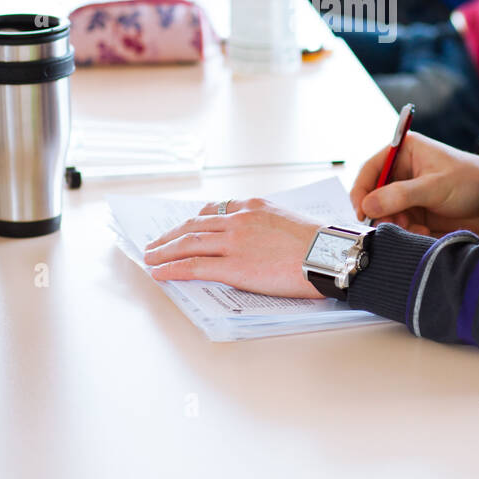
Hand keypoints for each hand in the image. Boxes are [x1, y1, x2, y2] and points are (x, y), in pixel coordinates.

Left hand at [143, 197, 323, 297]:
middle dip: (171, 235)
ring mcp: (234, 242)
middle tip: (156, 243)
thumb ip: (267, 224)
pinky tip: (160, 272)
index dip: (193, 221)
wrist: (328, 254)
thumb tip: (260, 238)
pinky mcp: (233, 266)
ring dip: (164, 251)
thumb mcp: (288, 219)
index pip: (213, 210)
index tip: (184, 226)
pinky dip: (172, 268)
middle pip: (194, 225)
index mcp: (253, 206)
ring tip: (151, 258)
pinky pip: (193, 266)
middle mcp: (239, 220)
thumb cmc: (319, 242)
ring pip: (188, 243)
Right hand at [351, 130, 478, 236]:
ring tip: (418, 230)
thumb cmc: (471, 180)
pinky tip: (425, 233)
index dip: (361, 190)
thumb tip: (367, 205)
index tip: (361, 211)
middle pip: (375, 195)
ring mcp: (408, 194)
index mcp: (404, 152)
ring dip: (398, 225)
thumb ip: (401, 195)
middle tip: (395, 225)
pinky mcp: (416, 212)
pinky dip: (408, 232)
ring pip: (386, 214)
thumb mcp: (436, 186)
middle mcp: (402, 172)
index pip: (370, 170)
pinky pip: (401, 225)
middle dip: (382, 213)